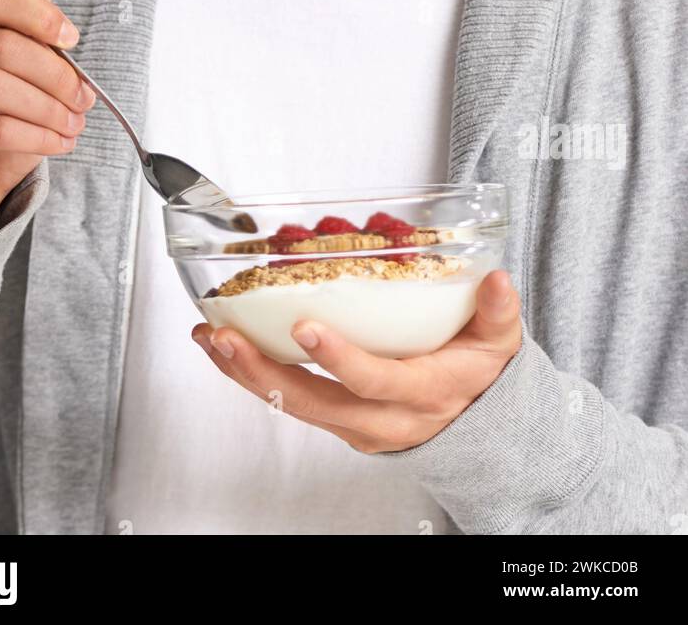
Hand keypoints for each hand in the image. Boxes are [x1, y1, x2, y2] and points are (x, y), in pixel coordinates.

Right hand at [0, 0, 96, 236]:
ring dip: (48, 108)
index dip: (38, 16)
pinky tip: (57, 143)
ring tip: (74, 124)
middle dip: (55, 74)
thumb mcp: (22, 77)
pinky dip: (36, 136)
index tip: (72, 40)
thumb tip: (62, 29)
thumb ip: (36, 45)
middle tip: (85, 98)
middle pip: (2, 46)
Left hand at [191, 269, 521, 452]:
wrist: (479, 429)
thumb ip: (497, 312)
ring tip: (211, 337)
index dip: (339, 357)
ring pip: (294, 406)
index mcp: (422, 394)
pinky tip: (226, 348)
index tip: (305, 326)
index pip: (375, 381)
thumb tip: (497, 280)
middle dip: (265, 371)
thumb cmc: (480, 374)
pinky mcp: (339, 421)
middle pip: (315, 403)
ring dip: (247, 373)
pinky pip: (291, 402)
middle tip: (228, 336)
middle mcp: (383, 418)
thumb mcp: (499, 343)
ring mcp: (356, 426)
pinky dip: (255, 375)